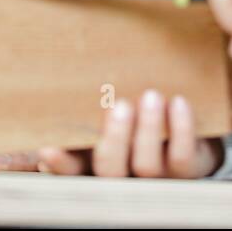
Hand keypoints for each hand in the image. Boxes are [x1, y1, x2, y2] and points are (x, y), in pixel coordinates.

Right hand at [0, 91, 223, 177]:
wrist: (186, 127)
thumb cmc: (134, 109)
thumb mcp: (105, 101)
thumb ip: (81, 92)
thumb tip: (44, 54)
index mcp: (95, 160)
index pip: (71, 169)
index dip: (60, 163)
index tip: (48, 148)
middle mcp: (122, 175)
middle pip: (108, 171)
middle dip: (113, 139)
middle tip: (118, 105)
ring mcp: (155, 176)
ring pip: (146, 165)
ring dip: (148, 129)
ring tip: (152, 95)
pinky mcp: (186, 172)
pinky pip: (182, 157)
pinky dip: (181, 130)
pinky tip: (179, 102)